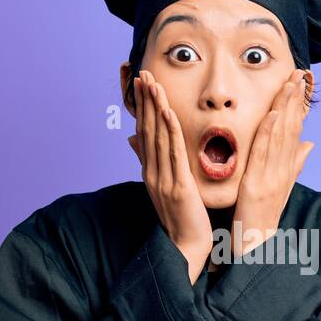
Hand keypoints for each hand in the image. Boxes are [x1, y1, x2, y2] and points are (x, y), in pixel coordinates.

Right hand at [128, 70, 211, 284]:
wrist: (186, 248)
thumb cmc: (181, 219)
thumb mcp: (164, 187)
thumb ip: (152, 162)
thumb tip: (134, 139)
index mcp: (150, 172)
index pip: (144, 132)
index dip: (142, 106)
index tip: (140, 83)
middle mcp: (152, 173)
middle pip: (147, 129)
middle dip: (145, 100)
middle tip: (142, 72)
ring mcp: (163, 179)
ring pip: (158, 136)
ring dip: (155, 108)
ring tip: (152, 83)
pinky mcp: (178, 187)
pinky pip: (173, 154)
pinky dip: (170, 131)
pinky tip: (169, 113)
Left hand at [232, 68, 314, 256]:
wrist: (257, 249)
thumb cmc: (263, 219)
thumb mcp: (279, 188)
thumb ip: (294, 165)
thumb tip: (310, 144)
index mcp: (285, 169)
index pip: (294, 130)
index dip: (298, 105)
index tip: (301, 82)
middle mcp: (282, 170)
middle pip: (291, 128)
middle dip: (295, 100)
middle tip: (299, 73)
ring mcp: (271, 178)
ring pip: (280, 137)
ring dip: (285, 108)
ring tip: (289, 84)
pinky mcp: (257, 186)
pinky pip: (264, 156)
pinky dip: (270, 133)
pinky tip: (274, 114)